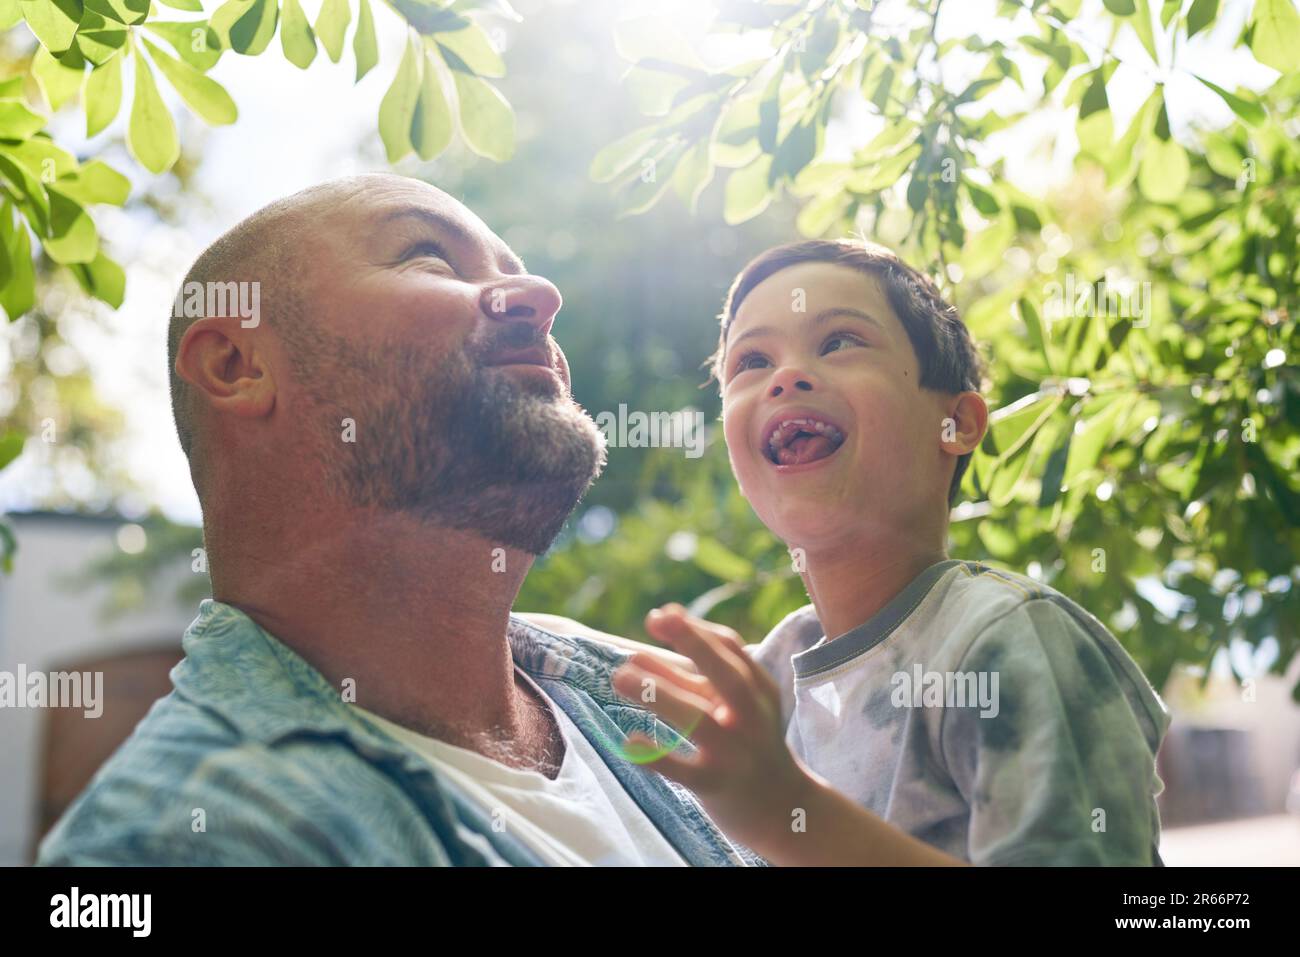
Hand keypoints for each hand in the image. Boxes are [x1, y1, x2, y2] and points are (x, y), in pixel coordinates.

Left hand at [611, 604, 814, 858]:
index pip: (731, 649)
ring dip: (660, 694)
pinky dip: (657, 755)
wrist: (782, 809)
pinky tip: (629, 740)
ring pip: (700, 721)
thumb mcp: (730, 708)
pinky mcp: (718, 785)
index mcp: (760, 690)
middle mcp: (754, 718)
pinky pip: (686, 771)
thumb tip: (634, 654)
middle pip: (727, 676)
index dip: (696, 629)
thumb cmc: (747, 745)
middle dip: (694, 644)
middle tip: (657, 619)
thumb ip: (689, 681)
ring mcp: (738, 753)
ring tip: (621, 675)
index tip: (662, 614)